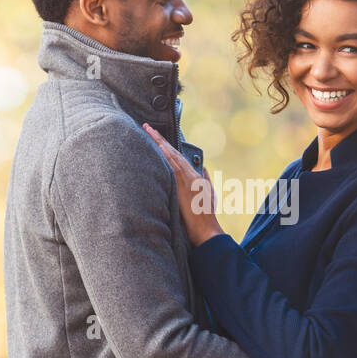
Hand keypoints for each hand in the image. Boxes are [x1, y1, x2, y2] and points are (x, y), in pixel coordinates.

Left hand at [142, 123, 224, 246]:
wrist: (207, 231)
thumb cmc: (206, 215)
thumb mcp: (209, 194)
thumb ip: (205, 178)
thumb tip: (202, 167)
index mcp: (195, 176)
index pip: (179, 156)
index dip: (168, 145)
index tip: (158, 136)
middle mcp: (190, 175)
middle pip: (173, 152)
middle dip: (160, 138)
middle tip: (147, 127)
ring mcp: (186, 181)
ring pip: (171, 157)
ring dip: (159, 143)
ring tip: (148, 131)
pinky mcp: (182, 188)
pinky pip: (171, 168)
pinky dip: (165, 157)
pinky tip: (157, 148)